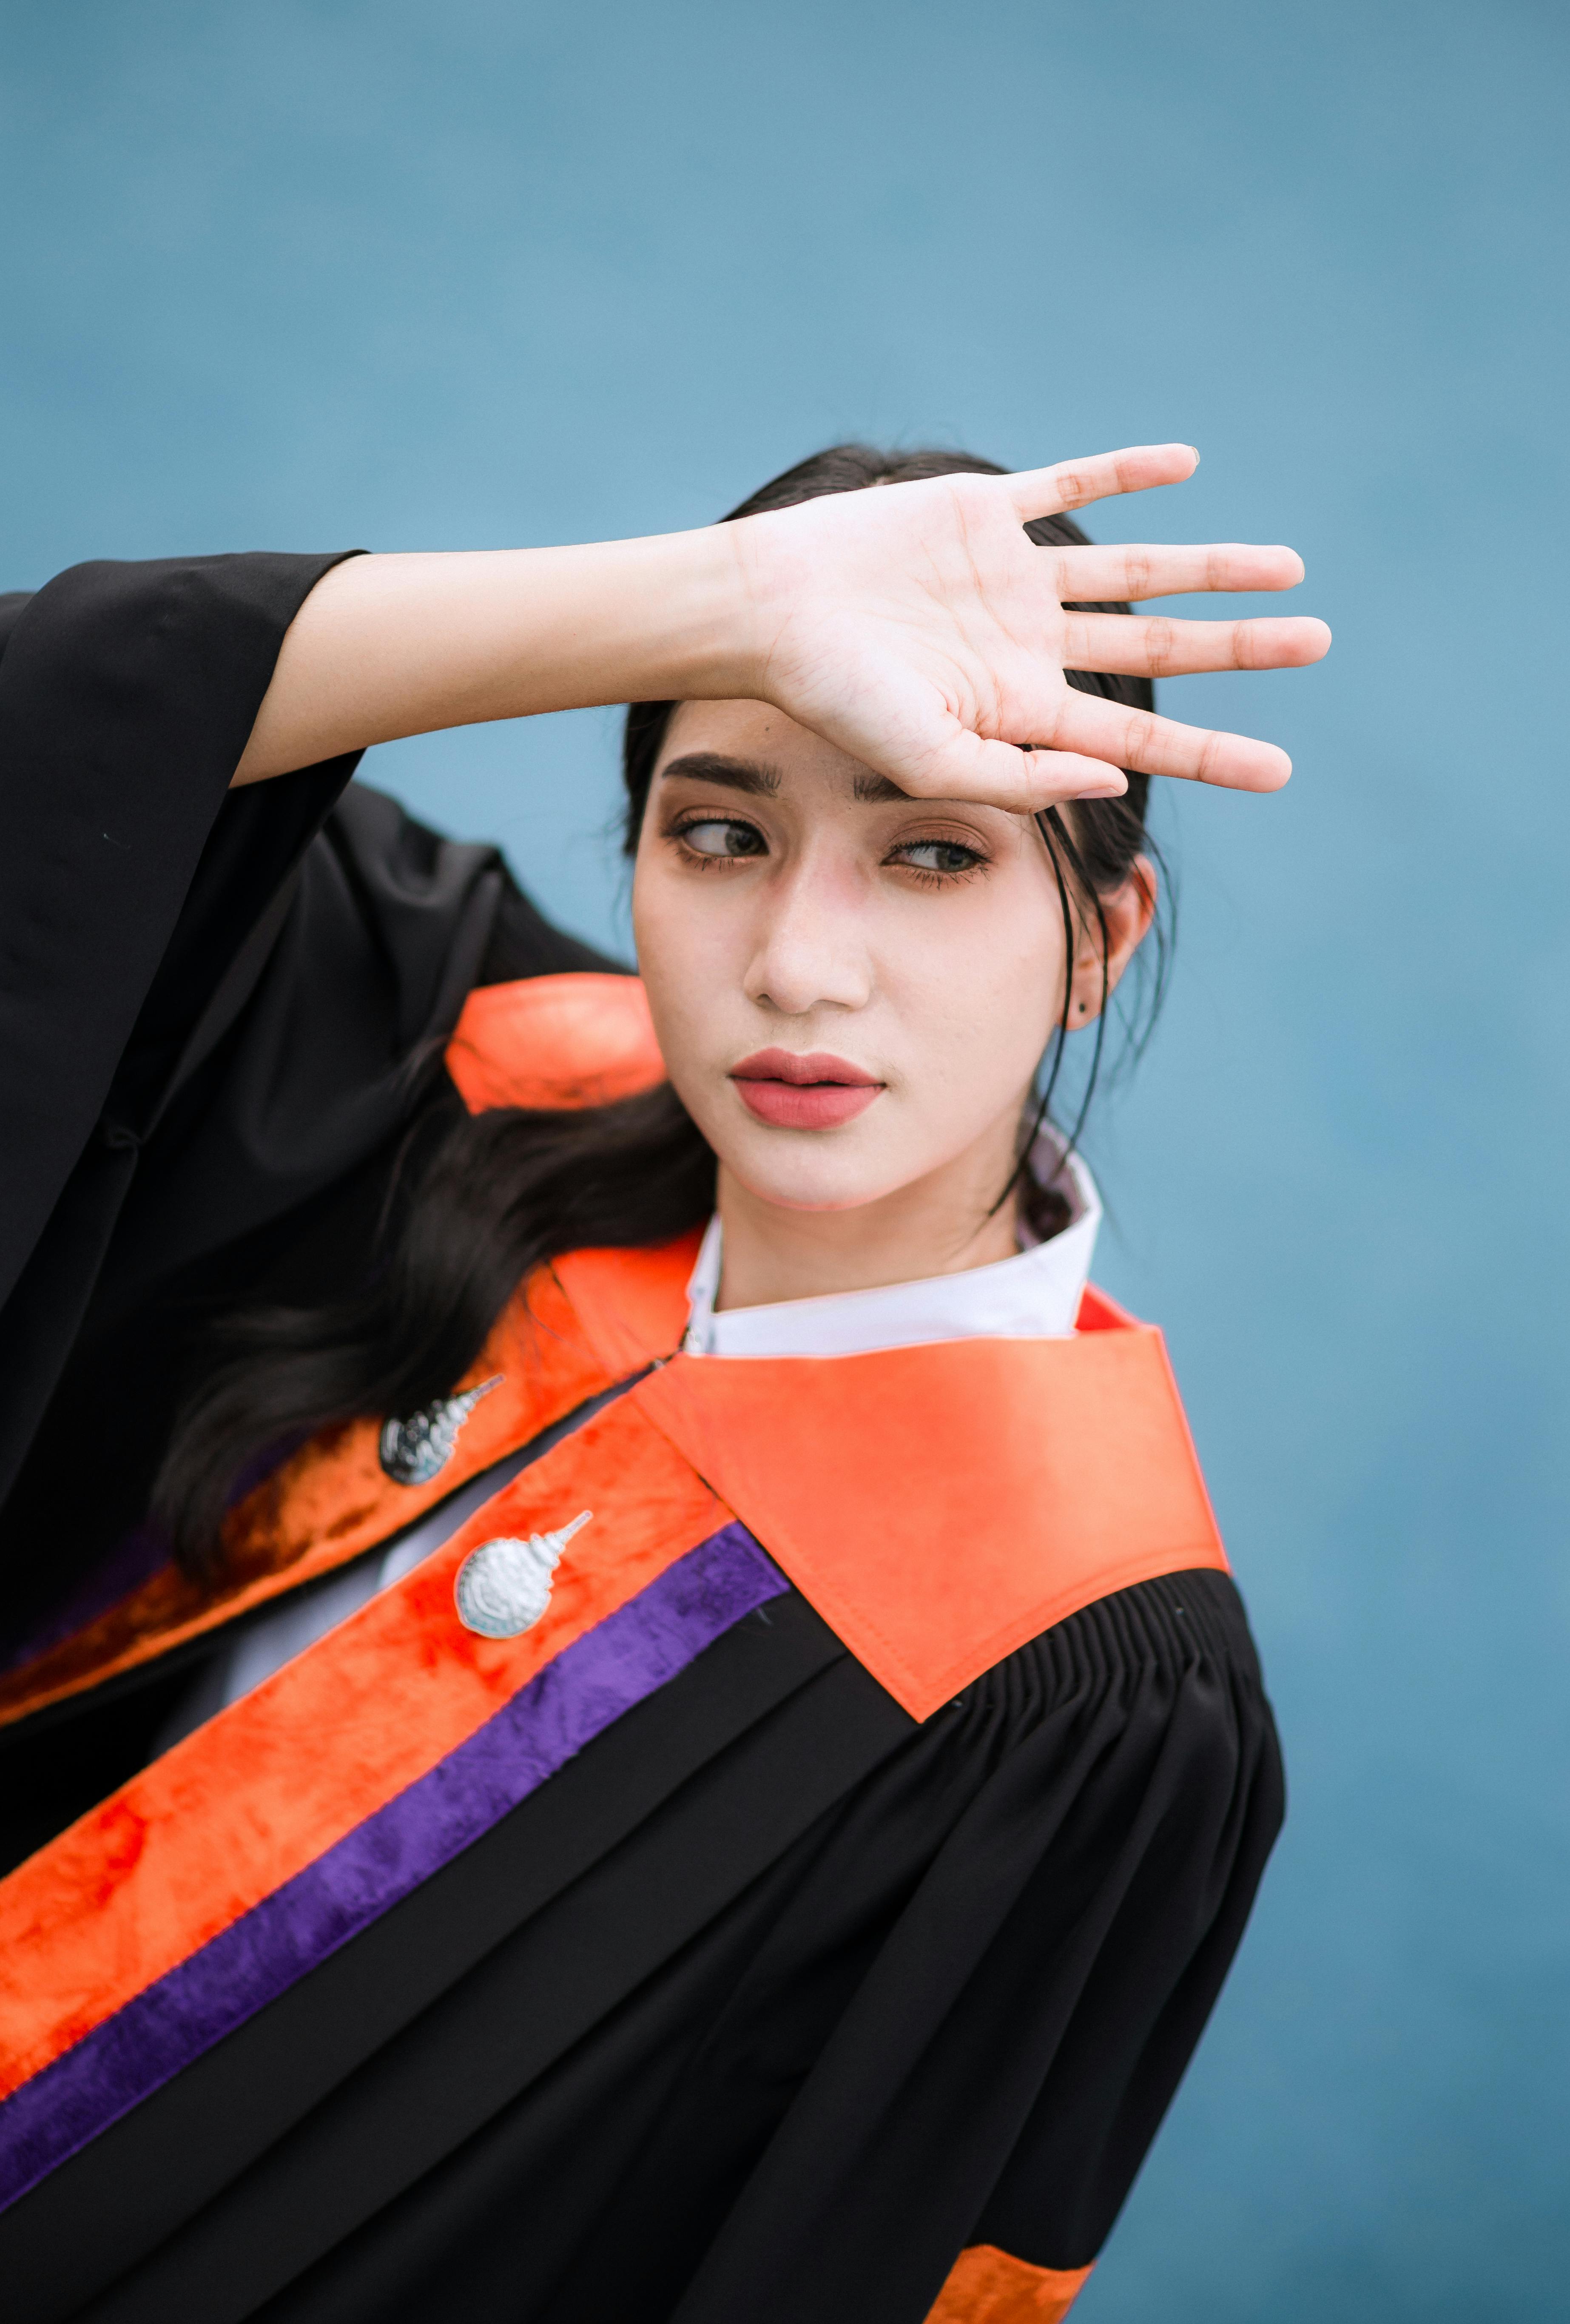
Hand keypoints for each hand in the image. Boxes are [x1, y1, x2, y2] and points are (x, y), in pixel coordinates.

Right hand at [725, 444, 1329, 809]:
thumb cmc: (834, 697)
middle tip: (1318, 641)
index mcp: (1020, 709)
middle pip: (1158, 650)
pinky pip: (1067, 484)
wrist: (766, 611)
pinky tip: (1186, 465)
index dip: (1213, 754)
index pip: (1139, 735)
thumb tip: (1117, 774)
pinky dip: (1124, 473)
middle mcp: (1028, 645)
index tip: (1284, 772)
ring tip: (1287, 567)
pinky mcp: (980, 513)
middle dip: (1238, 648)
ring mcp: (1008, 578)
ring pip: (1135, 570)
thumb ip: (1021, 776)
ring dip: (1210, 567)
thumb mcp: (929, 758)